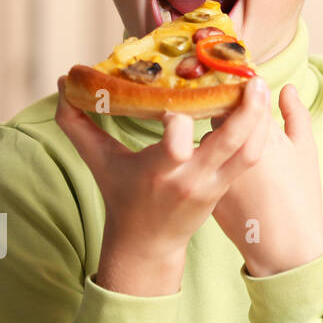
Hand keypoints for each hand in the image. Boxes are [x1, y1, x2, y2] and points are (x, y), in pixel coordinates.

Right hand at [54, 72, 271, 293]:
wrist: (147, 245)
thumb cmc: (122, 197)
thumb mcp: (99, 162)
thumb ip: (77, 123)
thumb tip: (61, 83)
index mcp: (160, 172)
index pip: (175, 146)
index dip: (179, 123)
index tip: (177, 101)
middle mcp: (192, 178)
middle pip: (230, 145)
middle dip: (247, 111)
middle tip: (254, 78)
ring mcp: (214, 184)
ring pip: (250, 151)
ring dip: (261, 119)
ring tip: (261, 87)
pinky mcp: (228, 186)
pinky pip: (252, 158)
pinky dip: (260, 133)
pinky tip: (260, 108)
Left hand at [208, 81, 322, 277]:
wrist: (282, 242)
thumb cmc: (301, 195)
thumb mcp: (306, 150)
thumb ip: (296, 115)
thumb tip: (286, 88)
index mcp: (259, 135)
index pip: (240, 100)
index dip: (240, 92)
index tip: (244, 87)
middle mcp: (229, 150)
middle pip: (214, 114)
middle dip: (217, 107)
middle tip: (223, 104)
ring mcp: (211, 171)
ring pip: (200, 140)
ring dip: (207, 134)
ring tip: (217, 133)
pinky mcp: (201, 189)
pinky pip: (193, 163)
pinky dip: (198, 157)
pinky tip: (206, 158)